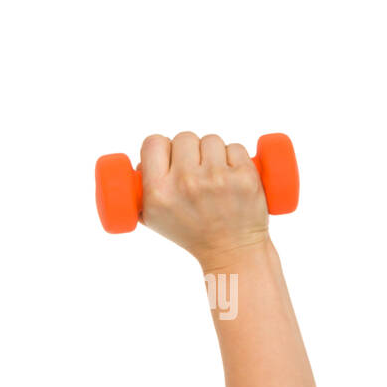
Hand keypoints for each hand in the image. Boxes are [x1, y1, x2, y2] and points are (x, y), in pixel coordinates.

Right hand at [138, 132, 269, 268]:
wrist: (230, 250)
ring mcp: (217, 178)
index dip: (161, 146)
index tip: (168, 156)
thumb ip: (141, 191)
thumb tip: (142, 162)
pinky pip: (235, 147)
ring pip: (211, 140)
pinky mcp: (244, 175)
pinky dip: (234, 157)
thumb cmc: (190, 233)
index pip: (153, 142)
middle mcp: (186, 183)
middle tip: (194, 169)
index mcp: (158, 192)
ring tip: (214, 174)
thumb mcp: (154, 219)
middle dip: (189, 150)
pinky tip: (231, 174)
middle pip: (184, 137)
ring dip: (212, 152)